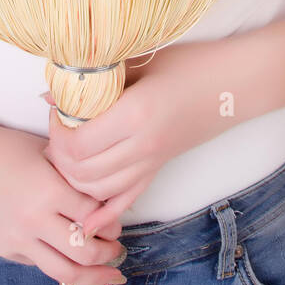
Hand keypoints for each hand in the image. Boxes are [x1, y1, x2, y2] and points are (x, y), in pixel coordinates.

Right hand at [0, 117, 126, 284]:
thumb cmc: (2, 147)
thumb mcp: (45, 153)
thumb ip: (72, 175)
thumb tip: (104, 195)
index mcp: (49, 191)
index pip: (94, 216)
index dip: (111, 222)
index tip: (118, 223)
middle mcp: (34, 219)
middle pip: (85, 252)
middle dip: (109, 254)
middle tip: (118, 250)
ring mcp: (17, 238)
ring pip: (64, 271)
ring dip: (92, 274)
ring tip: (107, 273)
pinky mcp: (4, 248)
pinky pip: (38, 264)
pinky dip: (56, 262)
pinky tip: (66, 257)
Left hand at [42, 40, 227, 235]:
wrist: (233, 82)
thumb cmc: (188, 63)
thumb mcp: (139, 64)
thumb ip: (95, 80)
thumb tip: (51, 96)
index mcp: (135, 115)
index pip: (79, 144)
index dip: (57, 132)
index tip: (56, 111)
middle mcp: (143, 147)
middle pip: (84, 172)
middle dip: (60, 156)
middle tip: (56, 132)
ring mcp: (153, 162)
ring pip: (100, 191)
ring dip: (75, 179)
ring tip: (66, 154)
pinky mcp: (159, 169)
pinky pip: (128, 199)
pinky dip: (104, 212)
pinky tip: (88, 221)